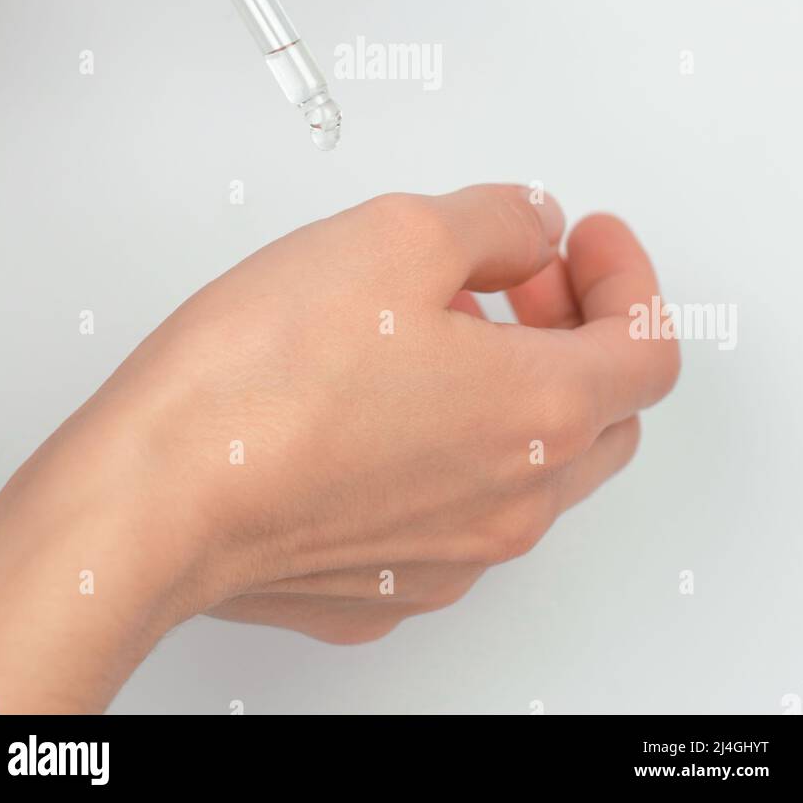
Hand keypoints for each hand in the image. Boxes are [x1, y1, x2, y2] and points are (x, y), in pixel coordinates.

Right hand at [0, 186, 678, 711]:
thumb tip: (530, 227)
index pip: (649, 345)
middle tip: (520, 276)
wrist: (153, 500)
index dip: (627, 277)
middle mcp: (514, 500)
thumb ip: (497, 220)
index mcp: (540, 412)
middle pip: (604, 410)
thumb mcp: (399, 233)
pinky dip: (454, 446)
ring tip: (438, 326)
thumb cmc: (260, 381)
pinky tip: (386, 401)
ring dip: (515, 385)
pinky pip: (458, 510)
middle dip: (575, 327)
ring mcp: (454, 554)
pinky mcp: (389, 583)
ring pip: (534, 464)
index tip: (587, 243)